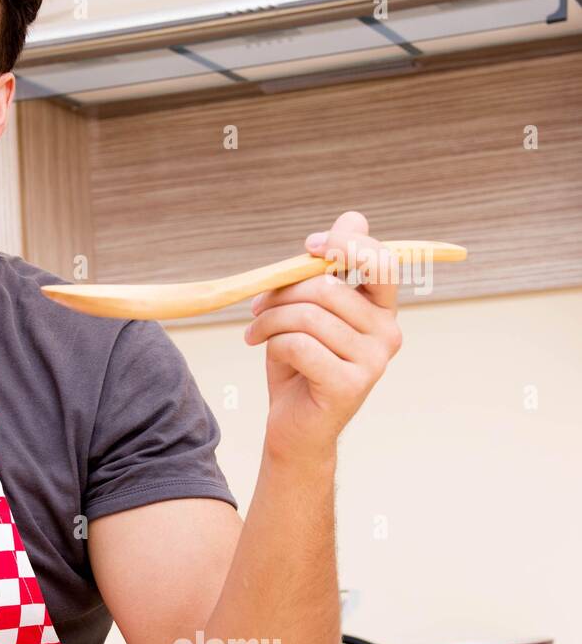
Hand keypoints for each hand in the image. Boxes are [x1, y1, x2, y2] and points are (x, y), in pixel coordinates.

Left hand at [243, 211, 402, 467]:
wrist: (294, 426)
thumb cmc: (298, 364)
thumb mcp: (309, 310)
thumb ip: (325, 270)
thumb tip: (352, 218)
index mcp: (381, 310)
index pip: (381, 260)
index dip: (345, 243)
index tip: (310, 246)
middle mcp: (387, 333)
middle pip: (329, 288)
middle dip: (283, 292)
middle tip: (258, 307)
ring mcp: (373, 361)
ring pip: (309, 316)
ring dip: (270, 320)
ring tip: (256, 332)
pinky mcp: (350, 385)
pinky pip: (300, 345)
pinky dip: (273, 344)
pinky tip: (264, 351)